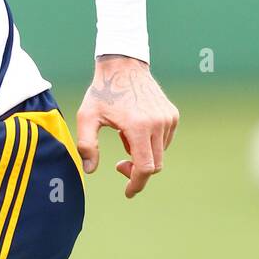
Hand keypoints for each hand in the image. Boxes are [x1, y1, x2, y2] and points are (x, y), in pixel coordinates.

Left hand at [76, 55, 178, 197]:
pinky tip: (134, 130)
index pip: (145, 167)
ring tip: (124, 138)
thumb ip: (86, 145)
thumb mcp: (87, 117)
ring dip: (143, 155)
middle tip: (119, 166)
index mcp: (138, 126)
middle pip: (155, 164)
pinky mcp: (172, 114)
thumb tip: (90, 170)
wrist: (123, 66)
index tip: (128, 192)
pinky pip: (164, 140)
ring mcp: (168, 118)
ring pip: (160, 153)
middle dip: (137, 172)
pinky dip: (150, 143)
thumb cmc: (102, 92)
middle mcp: (158, 123)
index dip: (137, 183)